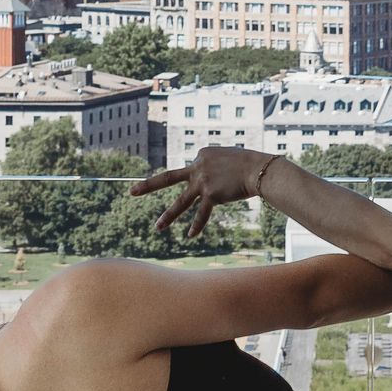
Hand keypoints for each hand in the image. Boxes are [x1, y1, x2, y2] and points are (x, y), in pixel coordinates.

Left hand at [135, 146, 273, 240]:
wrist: (260, 169)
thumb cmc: (249, 164)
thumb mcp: (228, 158)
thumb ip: (215, 167)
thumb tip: (211, 183)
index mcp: (201, 155)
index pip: (193, 170)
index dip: (207, 177)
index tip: (221, 177)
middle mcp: (198, 166)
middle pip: (169, 177)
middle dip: (148, 186)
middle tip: (131, 191)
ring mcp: (203, 181)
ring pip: (181, 201)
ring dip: (169, 215)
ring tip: (157, 227)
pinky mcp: (211, 194)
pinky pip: (202, 213)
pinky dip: (197, 225)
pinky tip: (190, 235)